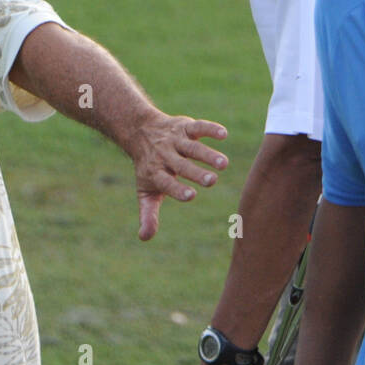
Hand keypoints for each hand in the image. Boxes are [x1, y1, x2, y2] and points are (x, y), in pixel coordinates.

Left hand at [128, 113, 226, 240]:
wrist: (140, 132)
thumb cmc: (148, 168)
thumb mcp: (146, 191)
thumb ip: (148, 214)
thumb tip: (144, 238)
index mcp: (156, 173)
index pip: (166, 183)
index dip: (177, 189)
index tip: (191, 196)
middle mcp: (165, 156)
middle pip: (181, 165)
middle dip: (196, 172)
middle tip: (212, 181)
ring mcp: (175, 140)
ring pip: (192, 147)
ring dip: (208, 154)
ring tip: (223, 163)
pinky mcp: (185, 127)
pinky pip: (198, 126)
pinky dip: (210, 129)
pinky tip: (224, 134)